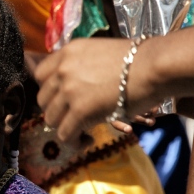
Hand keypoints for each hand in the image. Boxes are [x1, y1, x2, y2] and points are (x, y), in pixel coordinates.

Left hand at [35, 39, 158, 141]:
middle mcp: (63, 70)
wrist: (153, 66)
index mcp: (67, 52)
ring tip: (81, 131)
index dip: (50, 91)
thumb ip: (82, 65)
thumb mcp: (100, 52)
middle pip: (43, 99)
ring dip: (65, 127)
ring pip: (51, 119)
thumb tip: (78, 83)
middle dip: (57, 111)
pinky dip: (74, 141)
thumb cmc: (137, 59)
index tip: (63, 100)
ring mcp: (69, 90)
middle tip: (74, 117)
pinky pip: (65, 134)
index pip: (40, 75)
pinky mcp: (80, 110)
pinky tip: (86, 140)